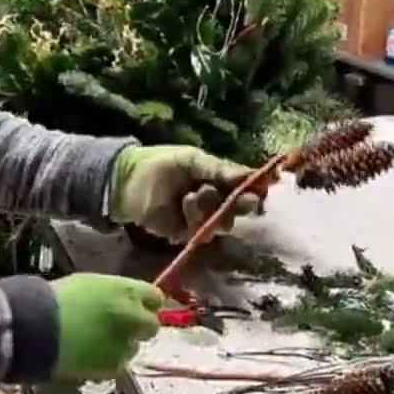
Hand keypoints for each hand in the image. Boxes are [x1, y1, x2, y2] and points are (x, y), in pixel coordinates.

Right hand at [50, 273, 163, 380]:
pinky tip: (89, 355)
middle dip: (139, 327)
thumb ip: (115, 294)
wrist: (37, 328)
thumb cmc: (57, 299)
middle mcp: (133, 318)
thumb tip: (127, 302)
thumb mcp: (91, 285)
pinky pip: (118, 364)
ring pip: (134, 348)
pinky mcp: (113, 367)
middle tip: (120, 328)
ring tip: (97, 343)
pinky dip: (108, 361)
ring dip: (122, 345)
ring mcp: (125, 344)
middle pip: (151, 325)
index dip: (147, 304)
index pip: (156, 297)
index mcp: (127, 292)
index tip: (139, 308)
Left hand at [108, 145, 262, 242]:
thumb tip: (248, 174)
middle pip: (238, 210)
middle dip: (239, 205)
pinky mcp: (185, 234)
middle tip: (244, 201)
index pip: (245, 189)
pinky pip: (200, 232)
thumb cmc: (161, 164)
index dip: (255, 190)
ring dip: (209, 207)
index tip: (264, 189)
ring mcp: (201, 220)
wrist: (129, 180)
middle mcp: (215, 203)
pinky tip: (183, 205)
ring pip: (221, 222)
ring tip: (192, 195)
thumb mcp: (192, 159)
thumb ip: (219, 169)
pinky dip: (193, 218)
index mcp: (220, 181)